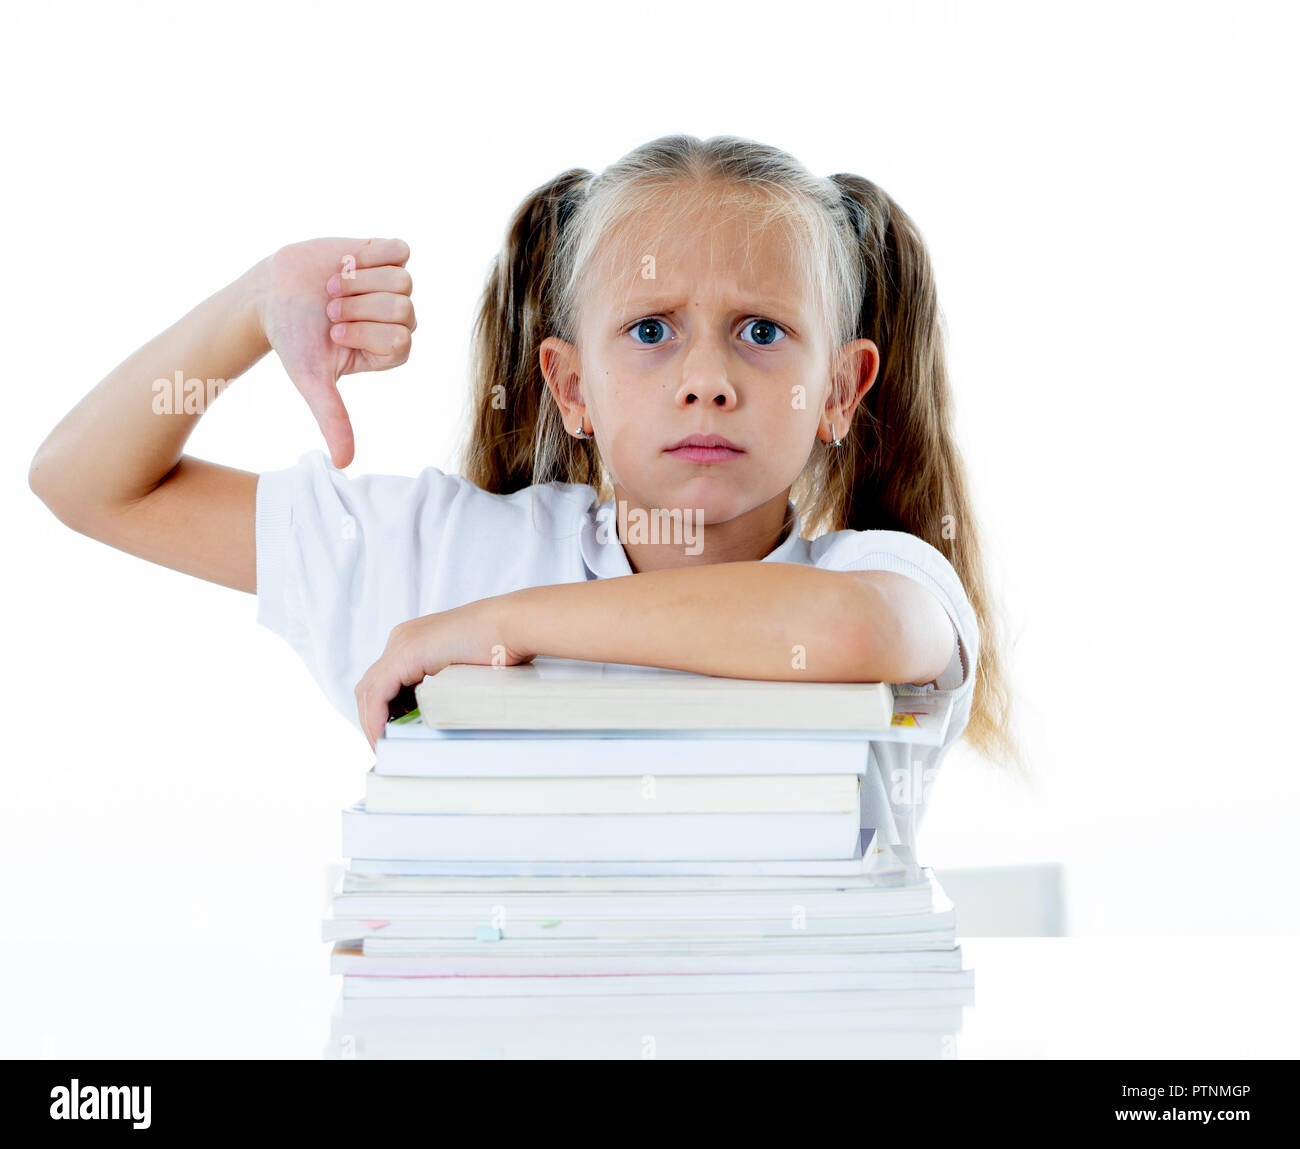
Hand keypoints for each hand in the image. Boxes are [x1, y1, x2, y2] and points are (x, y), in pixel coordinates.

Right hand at [256, 237, 414, 467]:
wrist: (271, 295)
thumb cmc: (293, 341)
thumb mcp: (313, 381)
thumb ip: (333, 418)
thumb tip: (345, 464)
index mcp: (391, 350)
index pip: (401, 340)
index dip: (363, 332)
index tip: (333, 332)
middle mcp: (398, 320)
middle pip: (404, 309)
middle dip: (359, 307)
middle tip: (330, 309)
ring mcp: (394, 286)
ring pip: (403, 280)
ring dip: (358, 282)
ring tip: (333, 287)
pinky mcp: (385, 254)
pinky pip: (400, 250)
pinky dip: (369, 255)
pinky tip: (346, 263)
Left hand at [354, 595, 534, 749]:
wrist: (512, 626)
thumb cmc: (500, 647)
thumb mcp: (463, 671)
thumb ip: (444, 686)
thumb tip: (438, 716)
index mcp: (414, 640)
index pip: (385, 680)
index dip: (383, 709)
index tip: (392, 733)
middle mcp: (402, 638)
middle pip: (371, 685)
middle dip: (374, 717)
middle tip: (384, 743)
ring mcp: (402, 643)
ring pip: (368, 690)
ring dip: (372, 721)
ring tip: (384, 746)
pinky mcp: (405, 653)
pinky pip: (377, 693)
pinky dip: (376, 717)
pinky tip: (384, 735)